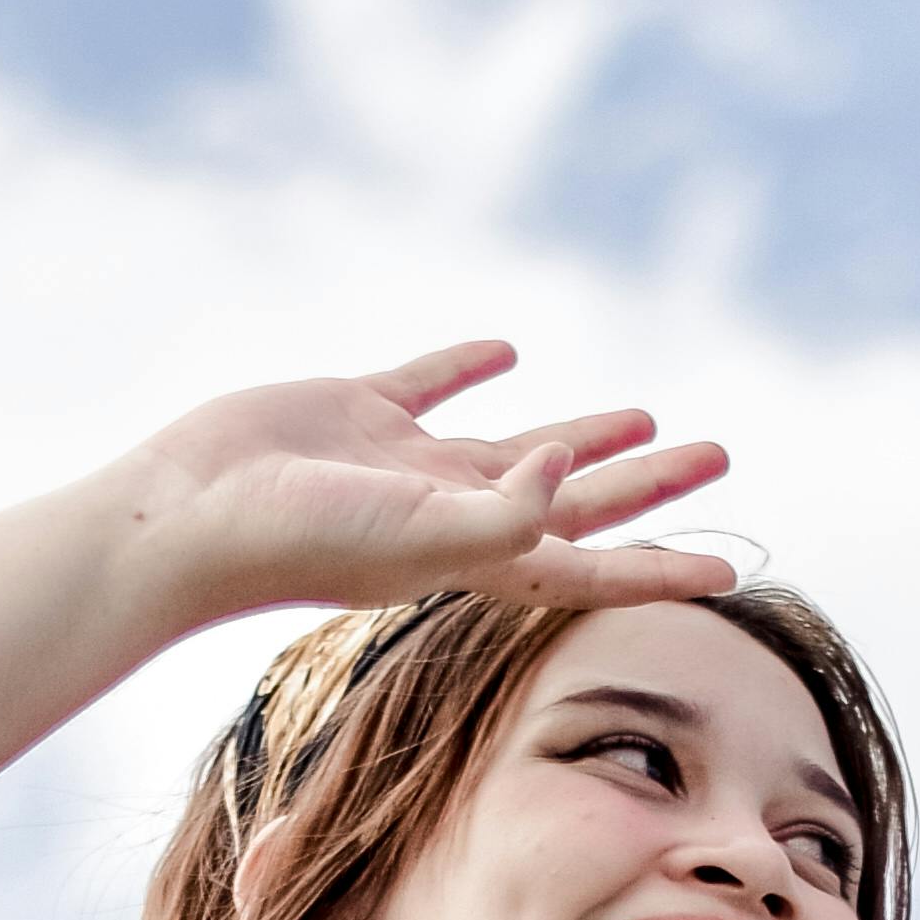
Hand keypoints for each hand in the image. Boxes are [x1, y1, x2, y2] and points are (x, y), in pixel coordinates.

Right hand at [116, 343, 737, 631]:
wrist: (192, 517)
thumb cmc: (299, 541)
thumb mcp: (416, 531)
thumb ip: (501, 517)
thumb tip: (566, 476)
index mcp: (475, 557)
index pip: (591, 567)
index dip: (659, 567)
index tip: (727, 568)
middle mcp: (451, 516)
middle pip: (575, 503)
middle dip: (649, 486)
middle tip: (719, 455)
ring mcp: (405, 467)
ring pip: (516, 447)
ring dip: (581, 436)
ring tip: (645, 419)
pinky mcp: (358, 414)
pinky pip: (433, 386)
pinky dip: (471, 368)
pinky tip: (507, 351)